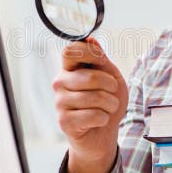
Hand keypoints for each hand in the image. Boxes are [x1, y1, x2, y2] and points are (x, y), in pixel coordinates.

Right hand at [53, 37, 128, 172]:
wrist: (103, 134)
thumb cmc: (107, 102)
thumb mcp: (111, 77)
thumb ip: (101, 60)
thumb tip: (90, 39)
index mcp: (69, 68)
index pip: (70, 50)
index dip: (90, 53)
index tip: (103, 62)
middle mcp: (60, 83)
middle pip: (90, 76)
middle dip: (110, 86)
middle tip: (112, 93)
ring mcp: (60, 102)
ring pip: (95, 97)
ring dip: (111, 104)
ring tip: (108, 108)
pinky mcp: (64, 121)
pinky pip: (93, 115)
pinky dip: (104, 118)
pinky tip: (99, 120)